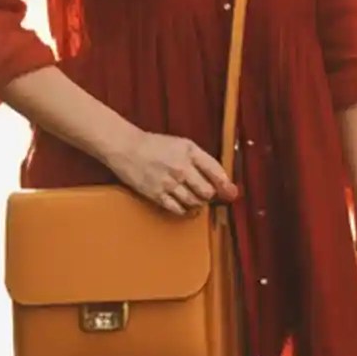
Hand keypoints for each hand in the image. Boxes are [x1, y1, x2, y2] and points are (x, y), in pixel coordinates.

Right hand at [105, 131, 238, 214]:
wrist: (126, 148)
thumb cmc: (155, 145)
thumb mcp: (182, 144)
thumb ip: (203, 161)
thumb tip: (225, 183)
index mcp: (190, 151)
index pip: (216, 171)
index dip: (226, 185)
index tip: (231, 192)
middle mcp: (181, 167)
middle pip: (207, 191)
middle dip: (209, 195)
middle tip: (205, 193)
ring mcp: (168, 182)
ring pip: (194, 202)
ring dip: (197, 203)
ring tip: (193, 198)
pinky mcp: (156, 194)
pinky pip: (178, 209)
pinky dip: (184, 210)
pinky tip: (183, 206)